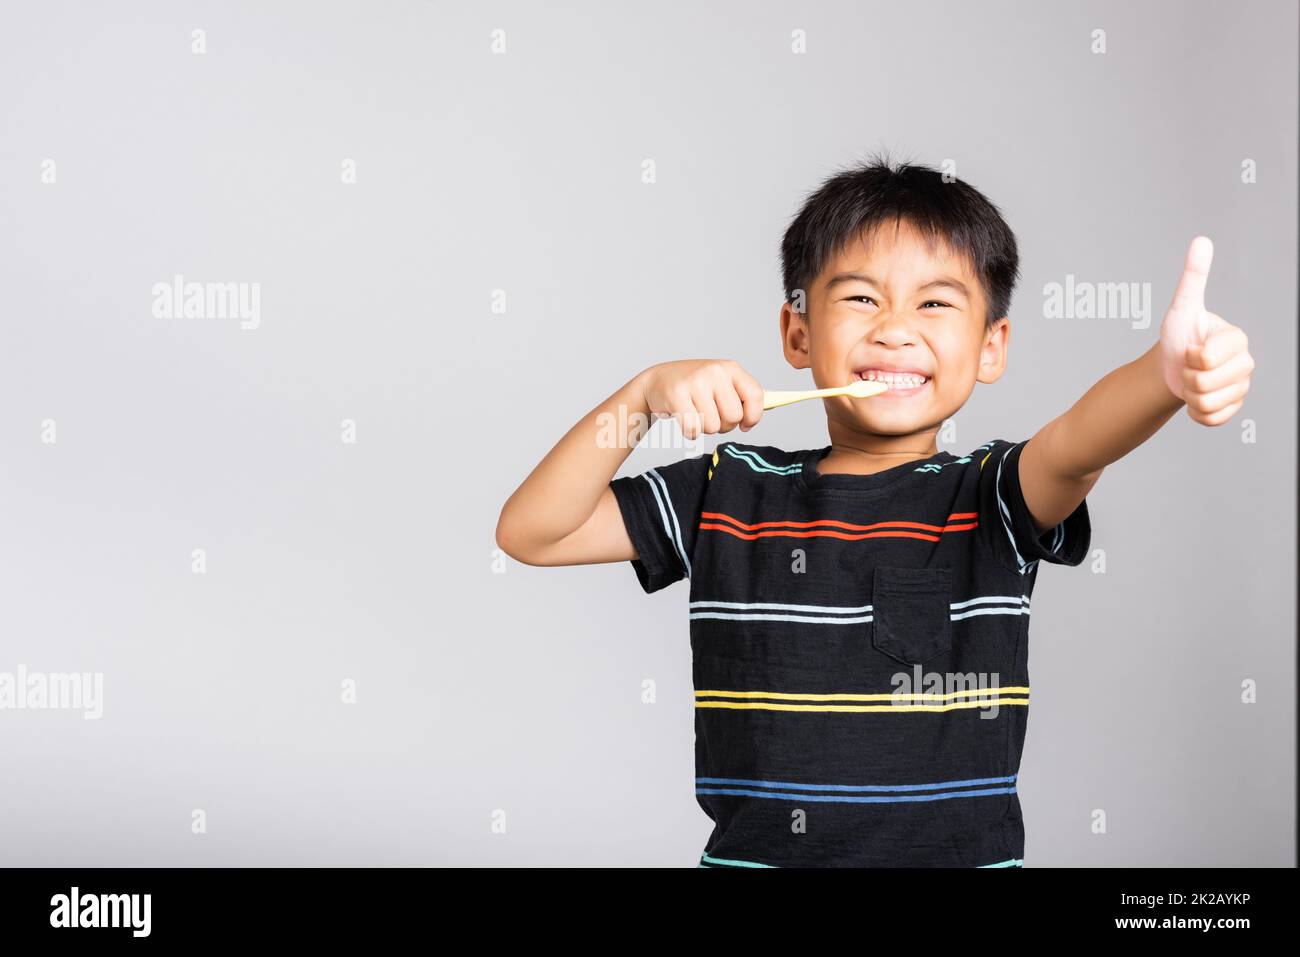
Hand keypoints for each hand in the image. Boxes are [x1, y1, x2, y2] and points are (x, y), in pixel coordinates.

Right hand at [638, 359, 764, 439]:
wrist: (658, 380)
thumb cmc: (694, 386)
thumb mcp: (720, 383)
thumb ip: (741, 396)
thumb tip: (759, 415)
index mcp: (730, 368)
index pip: (755, 396)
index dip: (754, 416)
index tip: (746, 425)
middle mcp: (714, 372)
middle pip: (734, 418)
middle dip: (724, 425)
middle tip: (711, 416)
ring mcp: (695, 382)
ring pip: (713, 427)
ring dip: (705, 428)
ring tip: (696, 414)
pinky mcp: (677, 396)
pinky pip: (693, 430)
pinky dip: (689, 432)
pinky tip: (684, 419)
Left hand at [1157, 236, 1253, 425]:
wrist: (1170, 368)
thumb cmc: (1176, 336)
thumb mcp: (1182, 308)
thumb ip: (1193, 277)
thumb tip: (1202, 241)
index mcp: (1238, 339)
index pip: (1205, 359)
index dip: (1189, 357)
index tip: (1190, 347)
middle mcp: (1246, 363)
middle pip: (1205, 383)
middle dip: (1187, 377)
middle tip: (1188, 366)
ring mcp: (1242, 387)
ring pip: (1207, 403)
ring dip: (1189, 396)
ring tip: (1191, 380)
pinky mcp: (1234, 408)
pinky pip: (1212, 420)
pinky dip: (1196, 414)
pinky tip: (1195, 400)